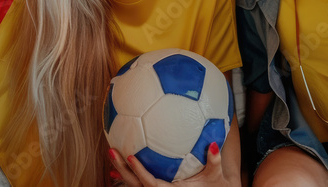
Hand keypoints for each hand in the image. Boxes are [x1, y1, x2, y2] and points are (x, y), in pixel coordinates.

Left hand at [109, 143, 233, 186]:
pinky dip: (128, 174)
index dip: (140, 172)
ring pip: (134, 184)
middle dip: (122, 169)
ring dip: (121, 170)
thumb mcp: (216, 174)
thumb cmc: (216, 186)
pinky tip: (119, 166)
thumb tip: (214, 144)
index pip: (151, 184)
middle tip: (111, 151)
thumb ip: (214, 160)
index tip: (131, 157)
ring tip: (111, 153)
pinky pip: (139, 183)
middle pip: (136, 184)